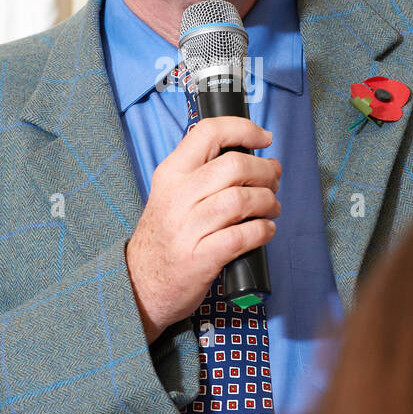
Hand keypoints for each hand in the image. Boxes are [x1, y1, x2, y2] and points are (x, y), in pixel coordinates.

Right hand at [125, 116, 281, 343]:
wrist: (139, 284)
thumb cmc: (165, 236)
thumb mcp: (171, 194)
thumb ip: (201, 173)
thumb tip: (251, 156)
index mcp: (171, 173)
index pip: (209, 132)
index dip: (243, 129)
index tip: (264, 138)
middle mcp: (177, 197)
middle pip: (235, 165)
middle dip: (266, 171)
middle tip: (273, 180)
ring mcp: (188, 228)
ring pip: (242, 199)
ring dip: (268, 201)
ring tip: (271, 208)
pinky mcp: (201, 258)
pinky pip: (243, 236)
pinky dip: (263, 230)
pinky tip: (265, 230)